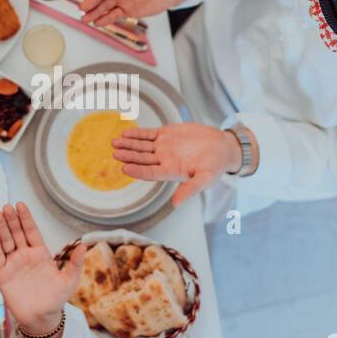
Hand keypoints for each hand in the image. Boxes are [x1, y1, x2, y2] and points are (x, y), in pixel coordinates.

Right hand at [0, 203, 84, 337]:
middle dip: (12, 220)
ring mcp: (13, 264)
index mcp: (40, 253)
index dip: (26, 218)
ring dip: (2, 227)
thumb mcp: (69, 280)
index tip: (20, 205)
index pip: (31, 231)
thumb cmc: (56, 299)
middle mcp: (25, 255)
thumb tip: (84, 245)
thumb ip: (75, 263)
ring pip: (6, 241)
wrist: (41, 318)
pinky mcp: (3, 274)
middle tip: (7, 206)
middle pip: (17, 233)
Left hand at [111, 123, 242, 208]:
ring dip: (129, 144)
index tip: (125, 169)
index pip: (150, 173)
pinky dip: (138, 133)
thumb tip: (175, 204)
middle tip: (115, 153)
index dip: (138, 171)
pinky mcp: (166, 134)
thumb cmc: (215, 165)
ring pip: (142, 146)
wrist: (222, 147)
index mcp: (171, 172)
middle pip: (142, 159)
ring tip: (115, 142)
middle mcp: (164, 160)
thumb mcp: (205, 179)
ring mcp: (164, 147)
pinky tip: (126, 133)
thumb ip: (190, 189)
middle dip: (129, 156)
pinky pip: (148, 134)